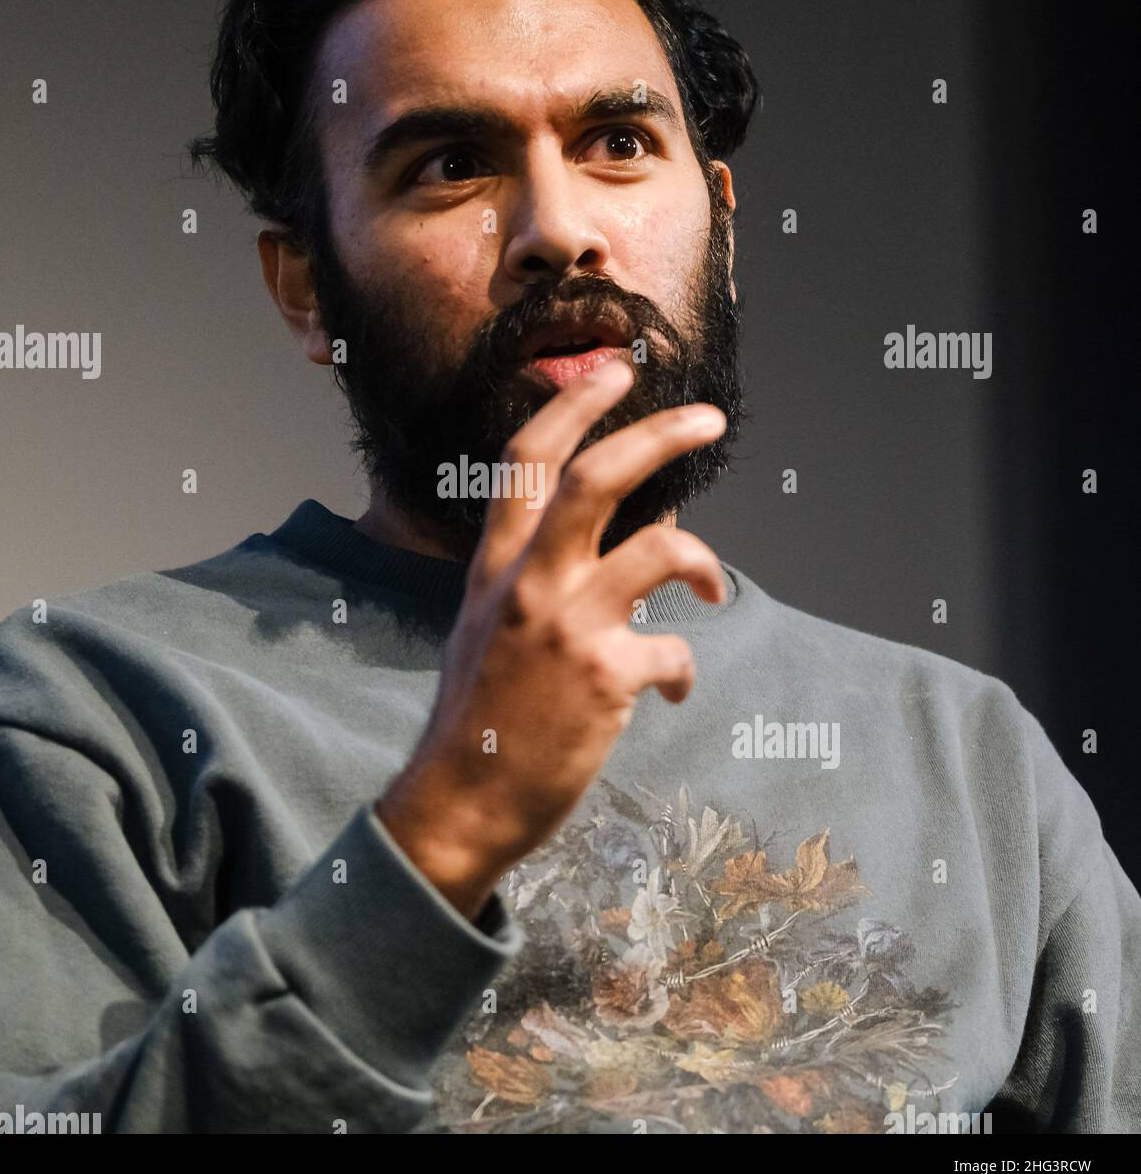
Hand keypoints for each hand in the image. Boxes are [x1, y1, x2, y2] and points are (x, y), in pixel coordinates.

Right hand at [375, 358, 727, 919]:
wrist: (460, 801)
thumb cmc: (476, 718)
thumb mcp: (481, 629)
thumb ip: (526, 583)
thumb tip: (595, 556)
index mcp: (495, 567)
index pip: (527, 461)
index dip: (572, 406)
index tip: (611, 371)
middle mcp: (529, 583)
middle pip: (598, 479)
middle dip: (661, 436)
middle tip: (710, 418)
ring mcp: (567, 627)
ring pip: (659, 550)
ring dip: (704, 561)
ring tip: (714, 587)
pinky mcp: (604, 677)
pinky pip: (673, 653)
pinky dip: (682, 670)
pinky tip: (672, 689)